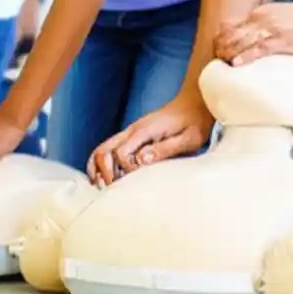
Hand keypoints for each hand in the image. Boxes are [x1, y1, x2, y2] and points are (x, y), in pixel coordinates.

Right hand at [87, 95, 213, 186]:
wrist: (194, 103)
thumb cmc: (194, 123)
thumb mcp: (187, 139)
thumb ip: (165, 149)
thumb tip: (141, 160)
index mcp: (144, 131)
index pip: (121, 154)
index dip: (126, 171)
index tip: (139, 180)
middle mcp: (132, 131)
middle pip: (103, 151)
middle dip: (102, 172)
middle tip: (110, 190)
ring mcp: (130, 133)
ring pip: (102, 149)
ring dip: (97, 168)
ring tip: (99, 186)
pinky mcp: (133, 136)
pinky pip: (110, 149)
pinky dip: (102, 163)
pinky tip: (105, 177)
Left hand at [213, 2, 292, 65]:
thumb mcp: (280, 18)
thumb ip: (266, 26)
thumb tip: (253, 41)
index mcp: (260, 13)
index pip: (230, 24)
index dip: (219, 39)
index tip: (216, 52)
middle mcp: (262, 18)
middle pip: (230, 33)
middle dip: (220, 48)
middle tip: (216, 63)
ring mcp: (272, 29)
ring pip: (241, 40)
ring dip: (228, 53)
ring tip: (221, 65)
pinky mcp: (284, 40)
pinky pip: (260, 48)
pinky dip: (246, 56)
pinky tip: (237, 64)